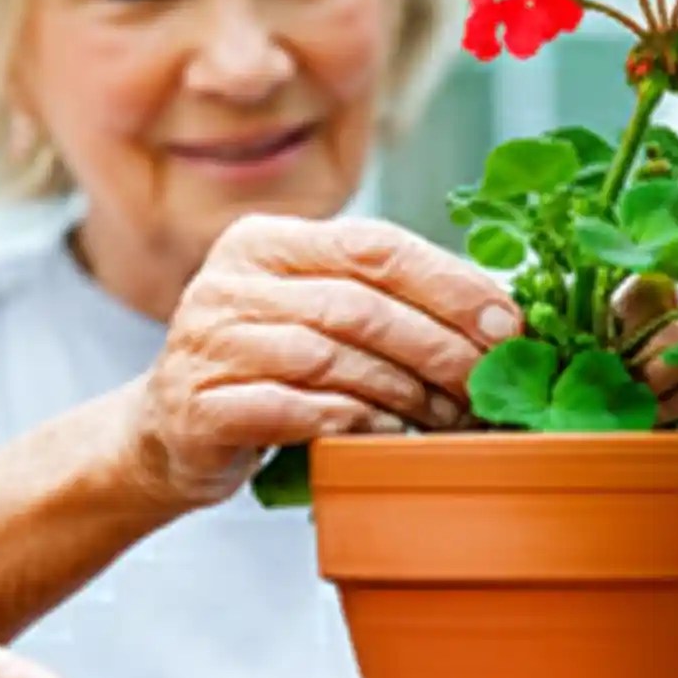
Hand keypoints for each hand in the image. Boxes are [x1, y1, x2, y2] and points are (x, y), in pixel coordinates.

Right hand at [132, 215, 521, 505]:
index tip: (508, 324)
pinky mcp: (198, 404)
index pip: (375, 246)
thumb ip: (385, 300)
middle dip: (439, 347)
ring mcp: (208, 341)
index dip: (450, 285)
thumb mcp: (318, 315)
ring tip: (449, 416)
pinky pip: (292, 409)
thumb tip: (499, 315)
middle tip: (488, 382)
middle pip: (359, 305)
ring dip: (404, 391)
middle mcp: (231, 280)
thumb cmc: (269, 370)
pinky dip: (351, 422)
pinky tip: (389, 435)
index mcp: (267, 241)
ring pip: (329, 358)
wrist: (169, 433)